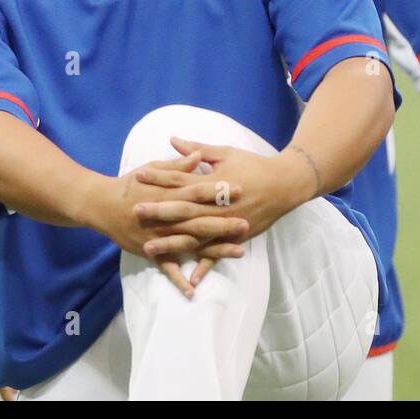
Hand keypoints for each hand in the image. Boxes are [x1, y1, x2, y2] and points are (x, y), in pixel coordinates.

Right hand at [89, 150, 246, 298]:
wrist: (102, 204)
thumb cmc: (131, 183)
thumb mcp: (154, 167)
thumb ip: (178, 164)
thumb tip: (199, 155)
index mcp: (169, 193)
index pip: (198, 191)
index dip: (218, 190)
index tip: (239, 189)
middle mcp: (167, 216)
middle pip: (199, 219)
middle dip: (224, 223)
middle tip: (246, 223)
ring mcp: (160, 236)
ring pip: (191, 244)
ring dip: (215, 250)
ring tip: (239, 252)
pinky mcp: (151, 251)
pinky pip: (167, 268)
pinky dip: (179, 280)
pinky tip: (194, 289)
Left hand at [133, 138, 307, 258]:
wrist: (285, 185)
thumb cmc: (253, 165)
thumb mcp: (224, 153)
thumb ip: (196, 150)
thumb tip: (172, 140)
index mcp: (213, 183)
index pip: (180, 179)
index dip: (158, 177)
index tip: (137, 176)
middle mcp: (218, 206)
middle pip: (183, 210)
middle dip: (158, 212)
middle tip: (134, 212)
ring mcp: (226, 224)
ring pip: (195, 236)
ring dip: (171, 244)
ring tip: (148, 248)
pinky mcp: (236, 236)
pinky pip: (217, 253)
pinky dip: (204, 265)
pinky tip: (190, 277)